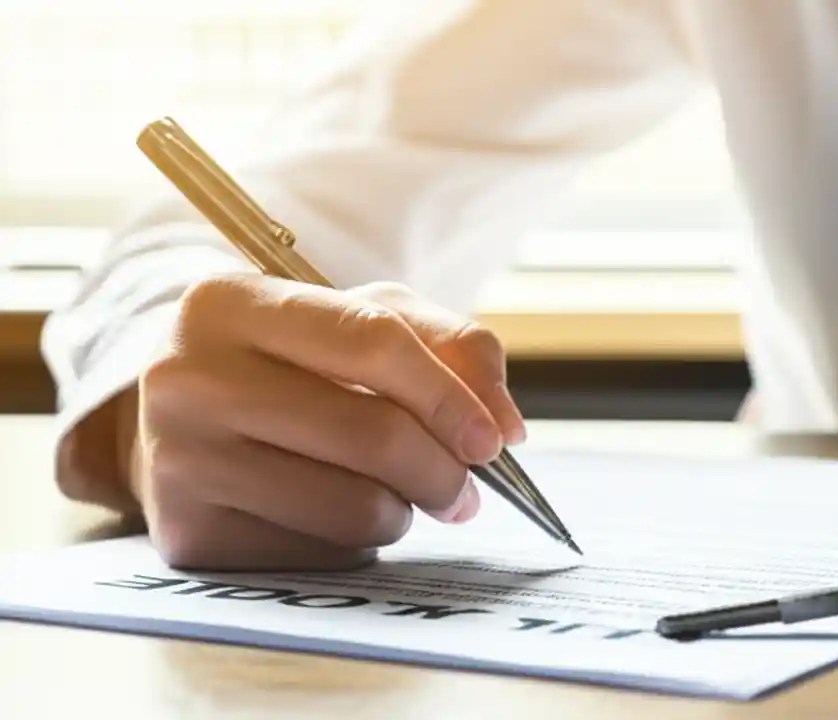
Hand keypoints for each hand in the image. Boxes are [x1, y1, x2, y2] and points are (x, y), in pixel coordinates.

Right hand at [126, 275, 525, 570]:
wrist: (179, 422)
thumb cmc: (288, 363)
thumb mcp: (359, 321)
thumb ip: (450, 346)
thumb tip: (506, 427)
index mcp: (230, 302)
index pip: (372, 342)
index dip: (450, 396)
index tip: (495, 441)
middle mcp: (188, 377)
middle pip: (372, 435)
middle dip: (443, 471)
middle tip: (466, 491)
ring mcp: (179, 460)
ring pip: (353, 507)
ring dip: (401, 511)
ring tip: (391, 495)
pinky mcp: (188, 533)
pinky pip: (321, 555)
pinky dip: (353, 543)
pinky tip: (333, 515)